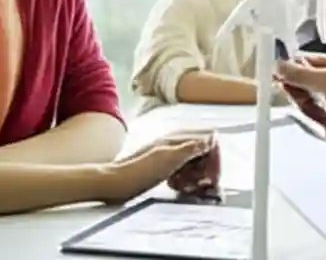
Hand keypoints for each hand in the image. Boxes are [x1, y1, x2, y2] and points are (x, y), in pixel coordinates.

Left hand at [101, 131, 218, 201]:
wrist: (111, 184)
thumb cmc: (136, 173)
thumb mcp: (165, 160)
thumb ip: (189, 148)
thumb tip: (209, 139)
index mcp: (175, 139)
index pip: (208, 139)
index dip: (214, 158)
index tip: (211, 176)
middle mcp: (172, 143)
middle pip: (202, 151)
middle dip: (206, 168)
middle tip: (202, 185)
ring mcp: (166, 154)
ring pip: (193, 161)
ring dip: (196, 175)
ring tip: (188, 187)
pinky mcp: (160, 167)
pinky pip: (182, 170)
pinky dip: (184, 179)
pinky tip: (177, 186)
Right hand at [276, 54, 325, 161]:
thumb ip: (305, 75)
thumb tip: (279, 66)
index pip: (304, 59)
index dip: (289, 62)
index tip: (272, 67)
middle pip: (299, 77)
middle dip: (289, 80)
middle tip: (277, 84)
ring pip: (300, 95)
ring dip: (294, 97)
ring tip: (296, 99)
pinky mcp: (324, 121)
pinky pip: (305, 113)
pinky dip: (302, 113)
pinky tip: (304, 113)